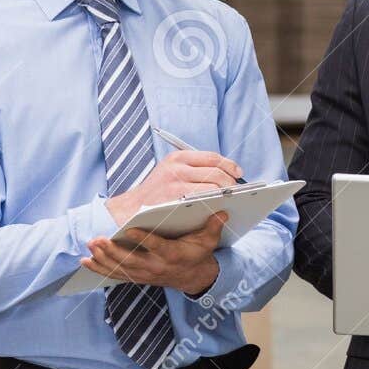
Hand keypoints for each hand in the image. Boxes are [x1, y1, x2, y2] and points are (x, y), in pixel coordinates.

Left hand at [82, 213, 227, 295]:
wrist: (194, 277)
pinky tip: (86, 261)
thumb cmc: (198, 254)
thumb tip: (222, 212)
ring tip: (90, 247)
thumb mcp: (208, 241)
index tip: (129, 229)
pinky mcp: (138, 277)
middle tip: (97, 240)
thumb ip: (212, 226)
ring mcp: (145, 274)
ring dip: (103, 259)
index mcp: (172, 255)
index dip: (142, 238)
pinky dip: (100, 269)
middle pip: (131, 260)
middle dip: (112, 251)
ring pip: (121, 268)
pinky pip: (116, 275)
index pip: (156, 246)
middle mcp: (156, 266)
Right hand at [106, 150, 242, 224]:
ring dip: (226, 193)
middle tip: (237, 190)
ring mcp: (176, 182)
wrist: (130, 210)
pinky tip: (221, 206)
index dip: (229, 165)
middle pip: (216, 171)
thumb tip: (226, 173)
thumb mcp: (171, 173)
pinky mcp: (176, 197)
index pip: (212, 157)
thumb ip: (193, 170)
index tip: (238, 173)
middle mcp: (177, 166)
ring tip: (232, 199)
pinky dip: (216, 201)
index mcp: (177, 158)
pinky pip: (206, 198)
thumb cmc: (157, 194)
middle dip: (230, 181)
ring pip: (214, 185)